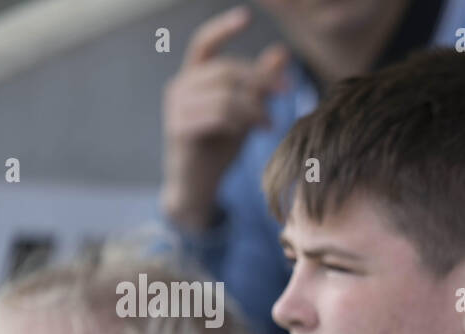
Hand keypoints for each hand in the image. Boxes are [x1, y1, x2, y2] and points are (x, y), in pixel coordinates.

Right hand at [161, 6, 289, 230]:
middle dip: (260, 78)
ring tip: (270, 123)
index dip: (223, 28)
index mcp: (193, 78)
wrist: (198, 186)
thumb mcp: (245, 112)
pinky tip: (258, 131)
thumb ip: (259, 84)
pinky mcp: (179, 130)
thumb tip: (282, 53)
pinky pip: (217, 116)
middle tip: (287, 91)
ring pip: (224, 94)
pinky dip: (242, 121)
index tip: (246, 16)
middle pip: (225, 70)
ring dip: (254, 107)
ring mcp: (177, 108)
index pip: (205, 44)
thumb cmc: (219, 147)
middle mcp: (180, 87)